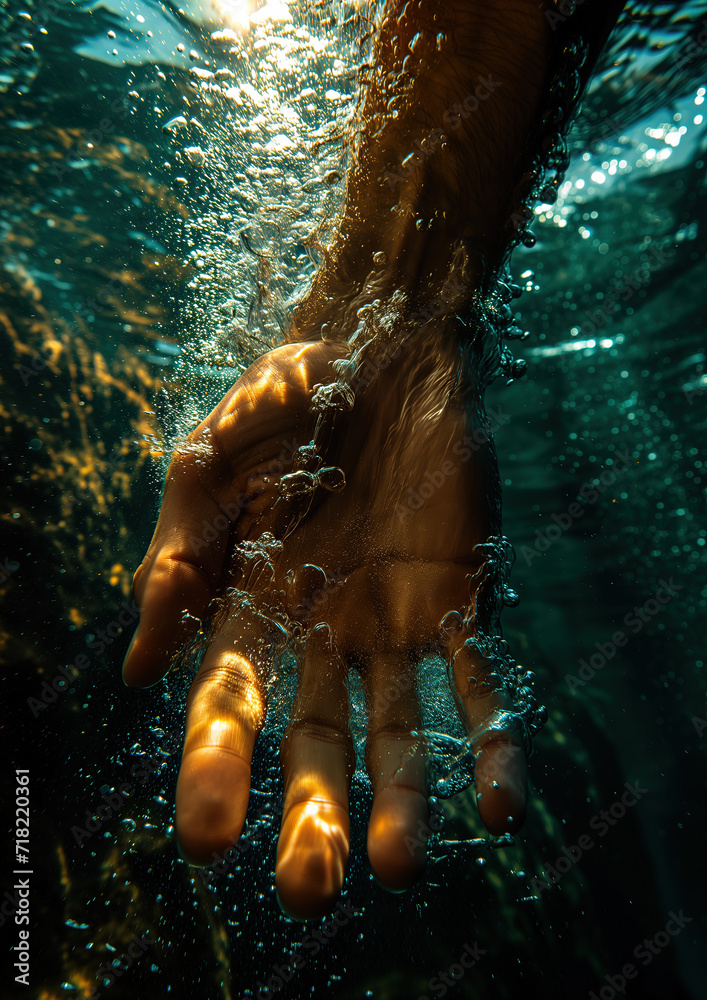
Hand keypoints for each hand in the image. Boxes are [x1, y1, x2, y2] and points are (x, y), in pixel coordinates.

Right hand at [123, 337, 533, 918]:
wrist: (381, 347)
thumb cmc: (281, 400)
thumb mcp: (206, 467)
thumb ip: (174, 560)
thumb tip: (138, 671)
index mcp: (249, 607)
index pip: (228, 704)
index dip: (217, 767)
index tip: (208, 840)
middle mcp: (320, 634)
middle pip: (313, 740)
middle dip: (310, 813)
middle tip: (312, 887)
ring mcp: (393, 625)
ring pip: (397, 729)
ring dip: (401, 798)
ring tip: (398, 864)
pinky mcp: (460, 600)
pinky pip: (479, 682)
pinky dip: (492, 741)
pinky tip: (500, 806)